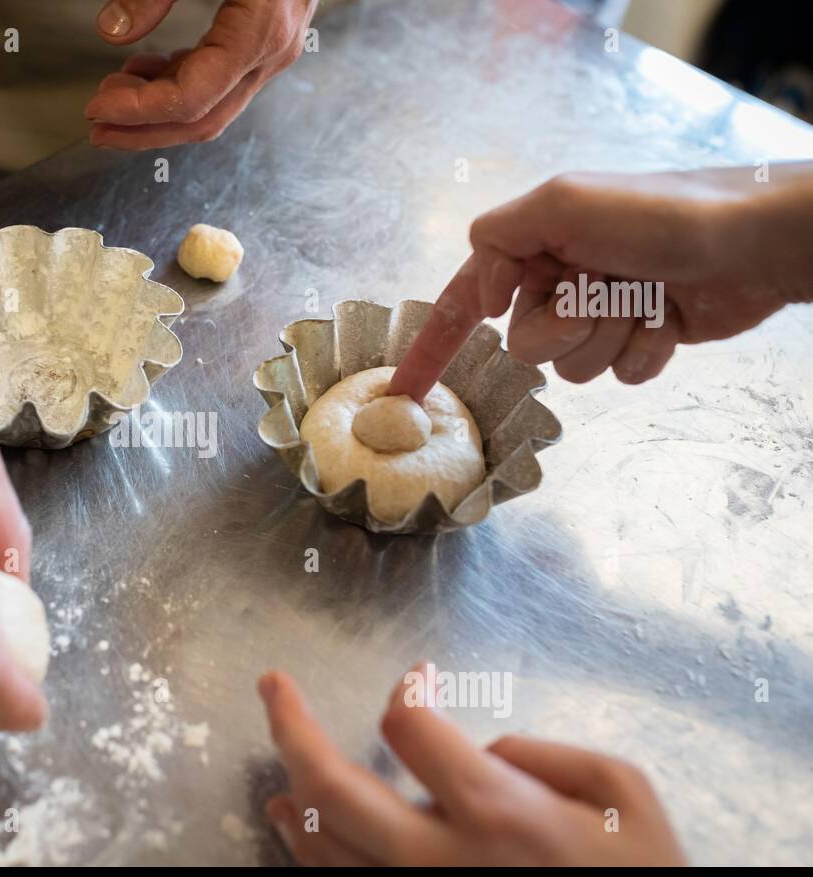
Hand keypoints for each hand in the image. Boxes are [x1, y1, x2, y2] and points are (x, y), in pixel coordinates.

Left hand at [86, 0, 317, 148]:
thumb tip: (111, 30)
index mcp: (259, 32)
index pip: (191, 100)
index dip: (138, 112)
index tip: (97, 108)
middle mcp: (272, 52)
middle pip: (203, 120)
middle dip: (144, 129)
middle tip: (97, 127)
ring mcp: (273, 51)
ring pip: (213, 108)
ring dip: (158, 110)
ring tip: (111, 95)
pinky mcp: (264, 41)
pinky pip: (221, 81)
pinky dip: (179, 83)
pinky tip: (142, 73)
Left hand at [258, 665, 684, 864]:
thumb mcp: (625, 796)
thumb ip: (549, 752)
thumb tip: (484, 749)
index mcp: (497, 814)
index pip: (409, 728)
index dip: (406, 690)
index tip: (416, 679)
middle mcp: (439, 861)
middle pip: (332, 787)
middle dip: (290, 724)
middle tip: (274, 684)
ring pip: (323, 846)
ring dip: (292, 788)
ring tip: (280, 749)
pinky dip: (307, 848)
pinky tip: (297, 821)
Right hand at [389, 164, 812, 400]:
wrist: (752, 240)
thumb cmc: (663, 212)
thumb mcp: (562, 203)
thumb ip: (499, 238)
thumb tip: (484, 299)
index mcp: (534, 245)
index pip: (466, 300)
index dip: (434, 346)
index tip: (406, 391)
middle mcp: (561, 279)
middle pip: (522, 344)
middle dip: (562, 324)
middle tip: (600, 288)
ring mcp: (601, 313)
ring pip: (570, 367)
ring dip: (608, 336)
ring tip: (644, 296)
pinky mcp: (639, 338)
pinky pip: (618, 376)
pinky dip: (643, 350)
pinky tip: (668, 317)